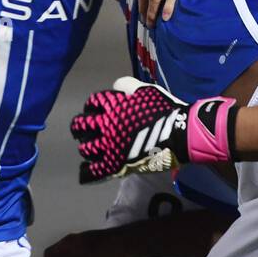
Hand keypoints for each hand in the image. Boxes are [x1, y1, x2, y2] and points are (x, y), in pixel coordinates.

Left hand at [70, 77, 236, 183]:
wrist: (178, 134)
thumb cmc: (163, 110)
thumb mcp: (146, 89)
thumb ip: (126, 85)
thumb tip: (114, 88)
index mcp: (113, 106)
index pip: (93, 103)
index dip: (92, 105)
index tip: (94, 110)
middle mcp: (106, 126)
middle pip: (81, 125)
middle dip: (79, 126)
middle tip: (81, 129)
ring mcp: (110, 146)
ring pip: (86, 148)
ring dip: (85, 147)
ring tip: (88, 148)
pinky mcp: (116, 164)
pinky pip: (94, 170)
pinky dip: (87, 171)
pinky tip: (87, 170)